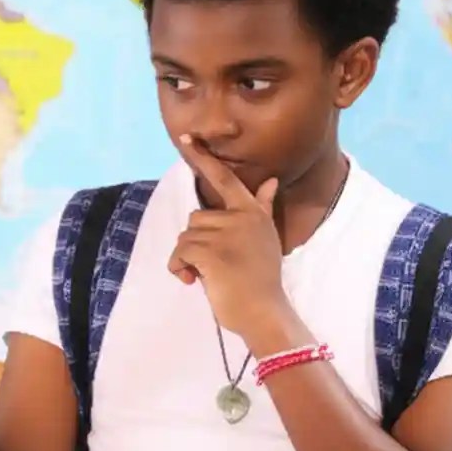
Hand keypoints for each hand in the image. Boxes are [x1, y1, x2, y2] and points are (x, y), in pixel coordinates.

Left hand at [167, 135, 290, 339]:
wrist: (265, 312)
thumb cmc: (261, 280)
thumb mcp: (265, 238)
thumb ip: (263, 208)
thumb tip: (271, 180)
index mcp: (252, 213)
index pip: (225, 179)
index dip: (204, 158)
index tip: (187, 138)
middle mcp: (240, 217)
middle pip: (196, 219)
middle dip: (196, 243)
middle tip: (213, 267)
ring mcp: (225, 234)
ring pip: (185, 237)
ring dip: (187, 259)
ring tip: (207, 276)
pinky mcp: (210, 252)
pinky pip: (180, 252)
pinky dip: (179, 268)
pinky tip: (193, 281)